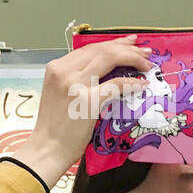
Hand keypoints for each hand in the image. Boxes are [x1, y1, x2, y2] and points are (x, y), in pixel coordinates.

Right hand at [16, 37, 151, 186]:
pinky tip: (141, 84)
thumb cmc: (55, 127)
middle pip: (101, 49)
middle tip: (144, 52)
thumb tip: (105, 72)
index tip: (128, 43)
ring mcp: (74, 85)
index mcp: (56, 68)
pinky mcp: (87, 101)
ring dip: (132, 58)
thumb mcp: (61, 93)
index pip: (89, 48)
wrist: (47, 149)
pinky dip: (131, 83)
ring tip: (146, 63)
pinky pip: (115, 85)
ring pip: (109, 59)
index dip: (112, 44)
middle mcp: (64, 71)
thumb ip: (77, 79)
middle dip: (126, 48)